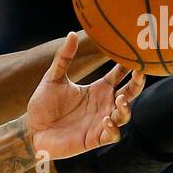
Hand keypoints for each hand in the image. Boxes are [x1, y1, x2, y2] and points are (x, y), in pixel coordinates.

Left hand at [26, 33, 144, 159]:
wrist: (31, 130)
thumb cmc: (43, 104)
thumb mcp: (53, 79)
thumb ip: (64, 58)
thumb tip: (72, 34)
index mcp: (98, 89)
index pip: (119, 75)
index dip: (129, 66)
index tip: (135, 54)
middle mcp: (104, 104)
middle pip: (130, 93)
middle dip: (138, 83)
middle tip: (140, 72)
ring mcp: (101, 122)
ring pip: (125, 114)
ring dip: (126, 107)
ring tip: (120, 99)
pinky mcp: (94, 139)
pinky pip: (113, 135)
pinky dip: (113, 128)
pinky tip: (106, 119)